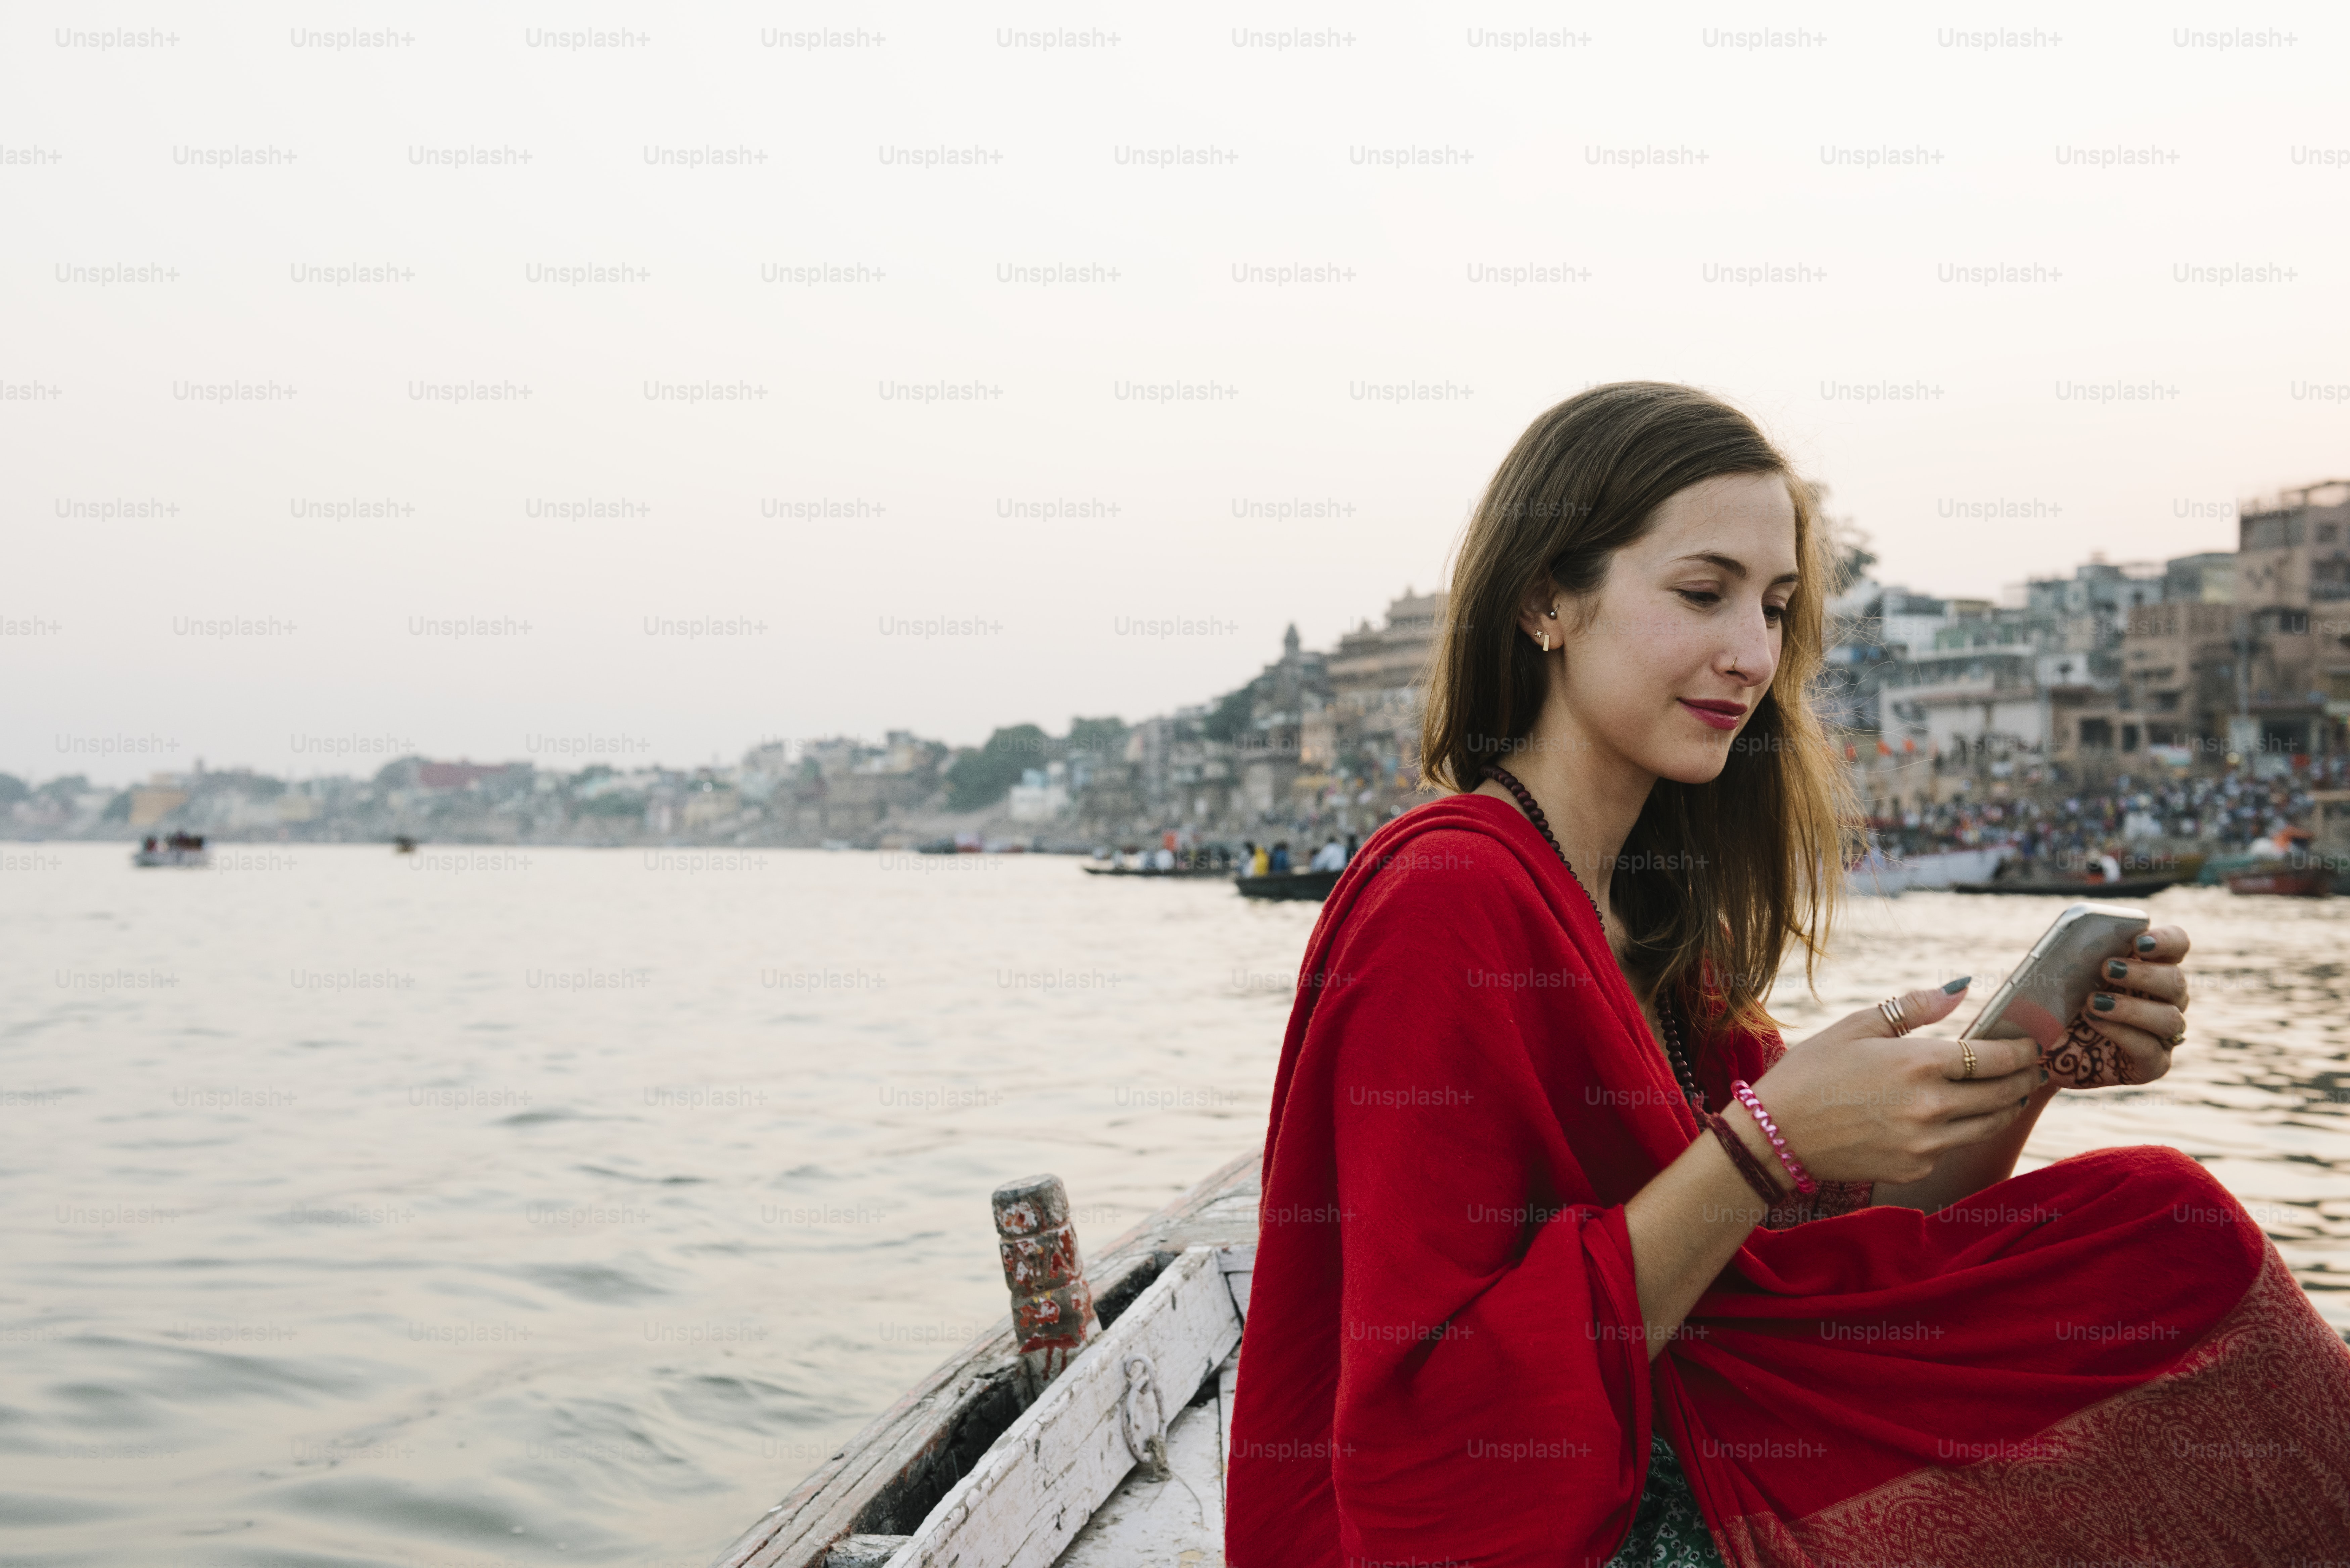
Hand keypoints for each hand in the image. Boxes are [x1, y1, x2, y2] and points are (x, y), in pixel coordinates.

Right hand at [1742, 983, 2041, 1185]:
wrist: (1775, 1136)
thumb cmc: (1811, 1072)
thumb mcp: (1856, 1026)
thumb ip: (1913, 1008)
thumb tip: (1961, 989)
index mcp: (1919, 1063)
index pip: (1996, 1057)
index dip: (2024, 1049)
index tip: (2034, 1042)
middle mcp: (1932, 1106)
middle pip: (2003, 1093)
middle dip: (2024, 1076)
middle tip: (2034, 1066)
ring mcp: (1927, 1143)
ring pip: (1988, 1124)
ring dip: (2005, 1106)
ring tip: (2010, 1091)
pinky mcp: (1916, 1167)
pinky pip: (1954, 1146)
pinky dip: (1961, 1129)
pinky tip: (1954, 1116)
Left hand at [2045, 923, 2190, 1087]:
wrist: (2045, 1049)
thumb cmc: (2057, 1004)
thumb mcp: (2060, 977)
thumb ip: (2075, 957)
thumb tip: (2071, 942)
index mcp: (2150, 968)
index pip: (2177, 946)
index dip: (2167, 941)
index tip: (2139, 941)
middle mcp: (2165, 1000)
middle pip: (2175, 981)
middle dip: (2143, 974)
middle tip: (2107, 968)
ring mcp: (2162, 1034)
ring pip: (2169, 1018)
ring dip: (2132, 1007)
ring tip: (2093, 1001)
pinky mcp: (2152, 1064)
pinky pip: (2149, 1049)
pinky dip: (2121, 1033)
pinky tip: (2094, 1022)